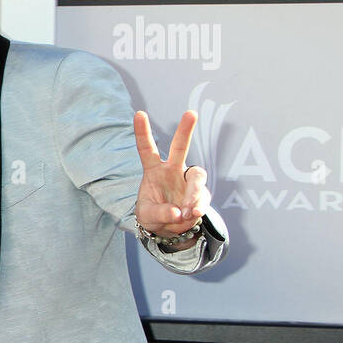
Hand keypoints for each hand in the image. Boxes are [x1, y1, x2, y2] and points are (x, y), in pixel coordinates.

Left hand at [133, 110, 211, 241]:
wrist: (169, 229)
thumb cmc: (152, 215)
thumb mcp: (148, 216)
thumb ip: (159, 213)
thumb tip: (177, 212)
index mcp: (154, 170)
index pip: (146, 149)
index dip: (142, 132)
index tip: (139, 114)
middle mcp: (172, 170)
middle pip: (180, 147)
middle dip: (185, 130)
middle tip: (191, 113)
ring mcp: (188, 181)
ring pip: (197, 176)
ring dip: (192, 194)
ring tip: (185, 212)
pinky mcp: (201, 193)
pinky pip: (203, 196)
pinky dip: (197, 206)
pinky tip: (191, 214)